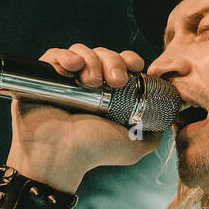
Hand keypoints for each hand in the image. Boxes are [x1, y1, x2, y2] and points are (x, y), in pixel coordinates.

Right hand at [6, 44, 166, 191]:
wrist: (60, 157)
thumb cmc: (95, 153)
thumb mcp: (135, 146)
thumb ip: (154, 132)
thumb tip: (168, 118)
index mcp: (108, 94)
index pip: (121, 63)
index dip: (129, 59)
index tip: (136, 66)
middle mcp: (86, 84)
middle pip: (103, 54)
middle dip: (113, 60)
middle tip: (115, 81)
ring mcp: (63, 79)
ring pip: (81, 51)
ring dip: (92, 60)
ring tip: (91, 82)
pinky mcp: (41, 77)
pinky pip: (53, 55)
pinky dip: (65, 55)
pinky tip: (72, 67)